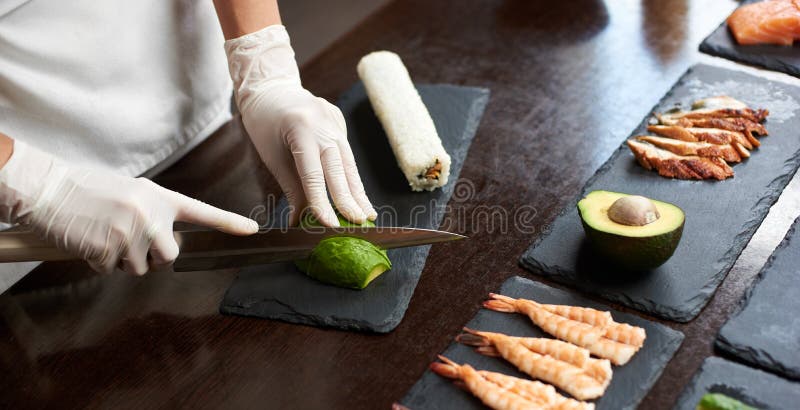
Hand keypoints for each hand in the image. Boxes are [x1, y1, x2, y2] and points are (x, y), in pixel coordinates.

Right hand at [0, 141, 258, 274]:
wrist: (51, 187)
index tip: (252, 231)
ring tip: (105, 234)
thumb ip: (154, 211)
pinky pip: (111, 270)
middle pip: (171, 256)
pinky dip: (98, 261)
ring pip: (140, 268)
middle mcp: (151, 215)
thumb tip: (167, 239)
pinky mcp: (108, 250)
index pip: (202, 211)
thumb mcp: (131, 192)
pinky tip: (89, 239)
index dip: (229, 223)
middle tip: (129, 239)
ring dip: (123, 260)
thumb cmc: (90, 189)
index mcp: (160, 198)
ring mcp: (131, 233)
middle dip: (152, 256)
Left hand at [224, 25, 375, 226]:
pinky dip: (352, 176)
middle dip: (349, 199)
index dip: (322, 201)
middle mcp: (323, 124)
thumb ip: (291, 187)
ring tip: (367, 214)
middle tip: (359, 222)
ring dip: (358, 191)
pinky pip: (347, 154)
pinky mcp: (340, 122)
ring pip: (349, 162)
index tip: (330, 224)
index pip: (313, 174)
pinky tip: (359, 196)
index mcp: (300, 129)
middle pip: (339, 168)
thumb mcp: (272, 156)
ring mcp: (335, 121)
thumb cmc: (264, 122)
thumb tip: (300, 219)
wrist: (271, 87)